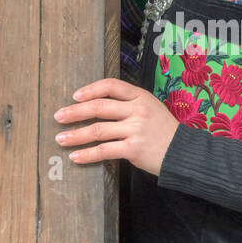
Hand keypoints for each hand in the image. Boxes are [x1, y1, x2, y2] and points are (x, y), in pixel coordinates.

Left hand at [54, 78, 179, 175]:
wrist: (183, 153)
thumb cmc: (164, 131)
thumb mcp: (150, 108)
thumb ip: (128, 105)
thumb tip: (97, 106)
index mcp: (141, 96)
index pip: (111, 86)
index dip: (90, 89)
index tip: (75, 96)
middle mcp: (137, 110)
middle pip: (99, 107)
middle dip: (74, 112)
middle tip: (59, 116)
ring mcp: (135, 129)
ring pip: (97, 130)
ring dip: (75, 135)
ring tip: (61, 139)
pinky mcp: (133, 149)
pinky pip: (104, 150)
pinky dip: (87, 154)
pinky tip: (76, 156)